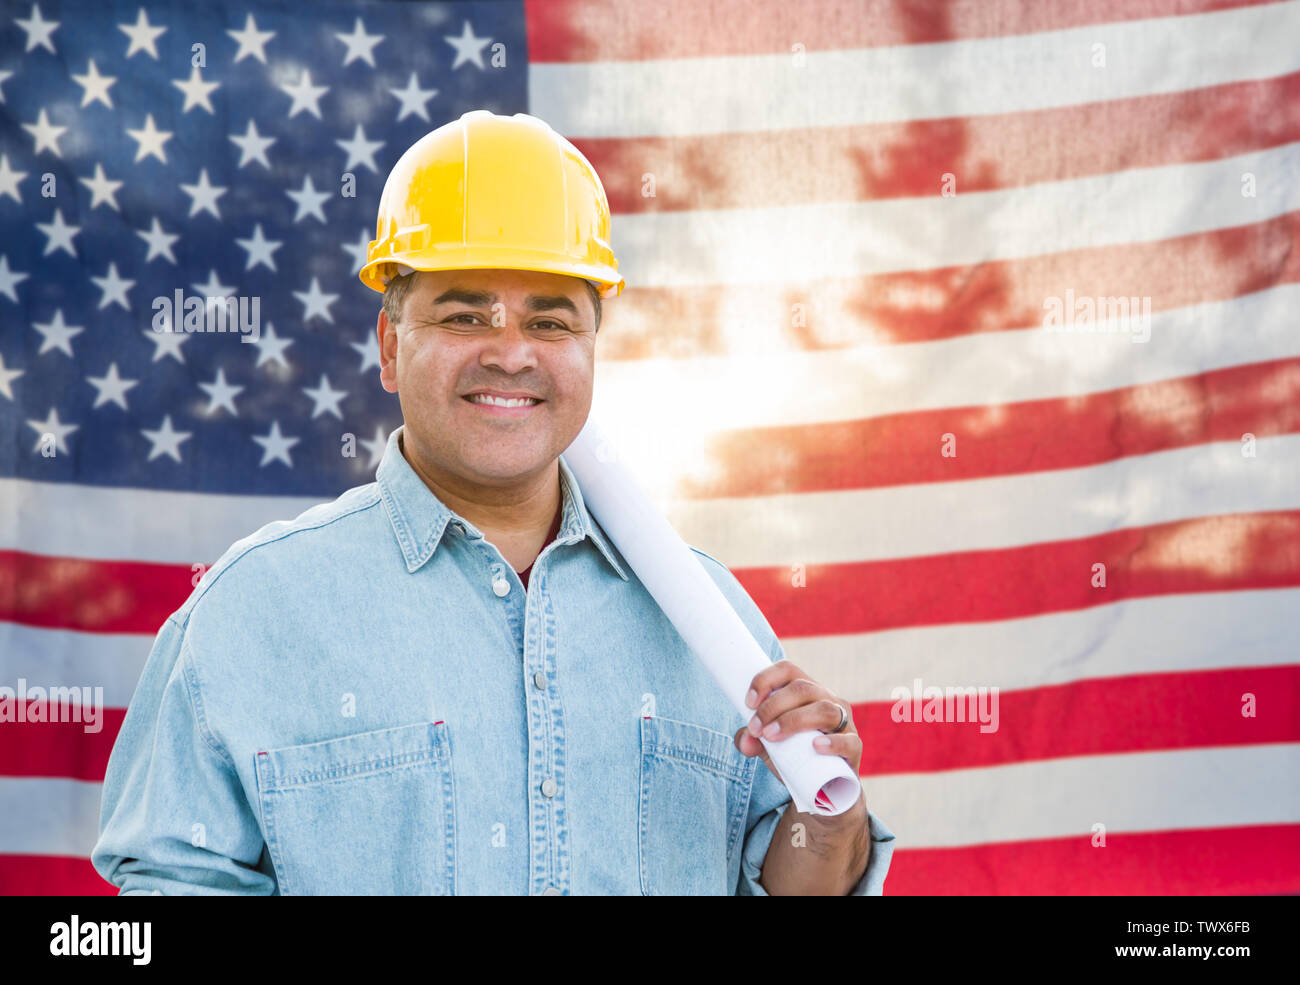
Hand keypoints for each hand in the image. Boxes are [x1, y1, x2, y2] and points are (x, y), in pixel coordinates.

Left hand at [732, 661, 861, 779]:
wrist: (822, 788)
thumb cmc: (794, 756)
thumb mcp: (768, 746)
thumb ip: (751, 740)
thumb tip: (745, 740)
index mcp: (806, 691)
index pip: (788, 670)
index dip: (766, 680)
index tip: (748, 703)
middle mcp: (827, 699)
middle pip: (803, 688)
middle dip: (773, 706)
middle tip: (756, 729)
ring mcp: (844, 722)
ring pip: (824, 709)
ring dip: (793, 720)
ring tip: (772, 737)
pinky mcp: (854, 747)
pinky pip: (849, 741)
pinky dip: (832, 742)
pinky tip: (816, 746)